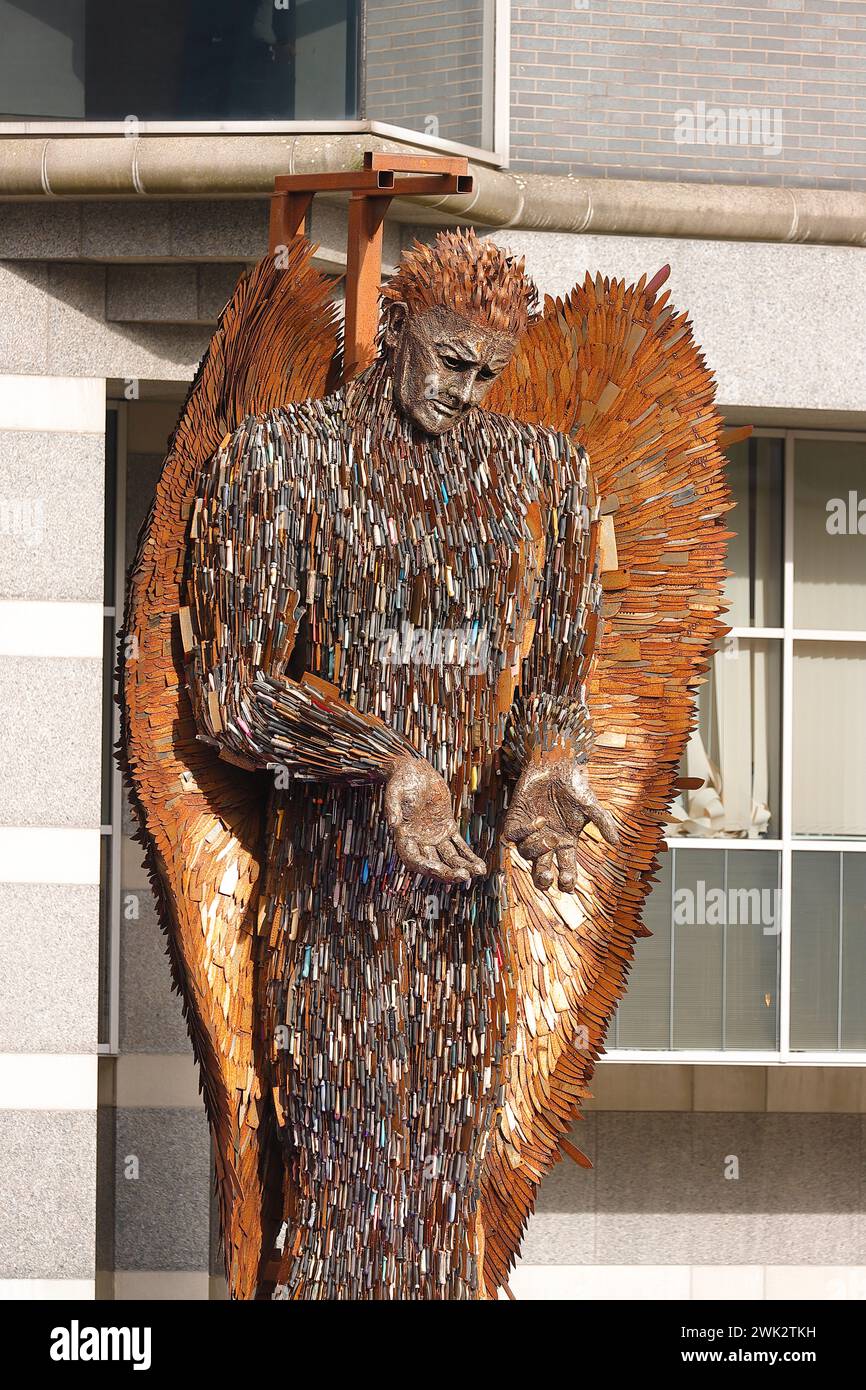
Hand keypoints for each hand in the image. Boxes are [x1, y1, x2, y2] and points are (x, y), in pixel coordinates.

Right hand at [384, 754, 486, 884]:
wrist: (414, 770)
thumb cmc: (401, 780)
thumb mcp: (394, 792)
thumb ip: (393, 808)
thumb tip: (392, 824)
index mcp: (404, 837)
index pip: (414, 859)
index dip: (426, 867)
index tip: (439, 869)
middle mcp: (419, 841)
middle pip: (434, 864)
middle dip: (448, 872)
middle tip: (464, 876)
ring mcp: (434, 837)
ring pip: (449, 858)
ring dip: (463, 867)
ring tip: (478, 872)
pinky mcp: (447, 828)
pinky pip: (459, 846)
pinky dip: (469, 855)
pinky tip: (479, 865)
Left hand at [502, 754, 618, 891]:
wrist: (555, 764)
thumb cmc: (574, 784)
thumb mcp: (591, 805)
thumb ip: (603, 823)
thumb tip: (616, 842)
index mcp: (566, 843)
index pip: (566, 869)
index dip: (566, 880)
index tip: (567, 883)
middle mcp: (547, 841)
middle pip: (541, 869)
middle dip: (542, 878)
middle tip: (547, 876)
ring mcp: (531, 831)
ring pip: (527, 854)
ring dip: (537, 850)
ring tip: (550, 838)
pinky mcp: (517, 819)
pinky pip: (514, 835)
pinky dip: (525, 832)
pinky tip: (539, 821)